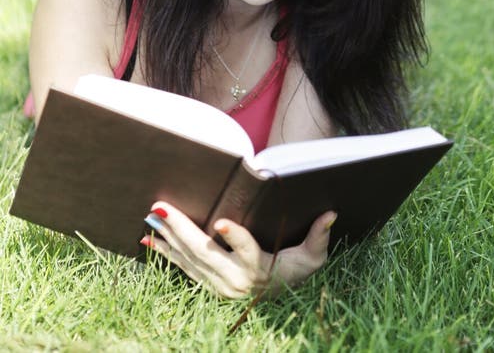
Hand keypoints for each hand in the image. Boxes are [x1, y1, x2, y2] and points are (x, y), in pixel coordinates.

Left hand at [140, 201, 336, 298]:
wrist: (279, 297)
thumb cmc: (295, 269)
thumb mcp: (312, 257)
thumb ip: (319, 236)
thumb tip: (330, 213)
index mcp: (260, 269)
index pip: (247, 251)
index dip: (235, 237)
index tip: (221, 223)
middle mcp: (235, 280)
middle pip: (206, 253)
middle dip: (182, 229)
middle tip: (163, 208)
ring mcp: (218, 284)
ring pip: (189, 259)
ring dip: (169, 238)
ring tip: (151, 218)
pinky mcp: (207, 285)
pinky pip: (183, 268)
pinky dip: (166, 253)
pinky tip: (150, 240)